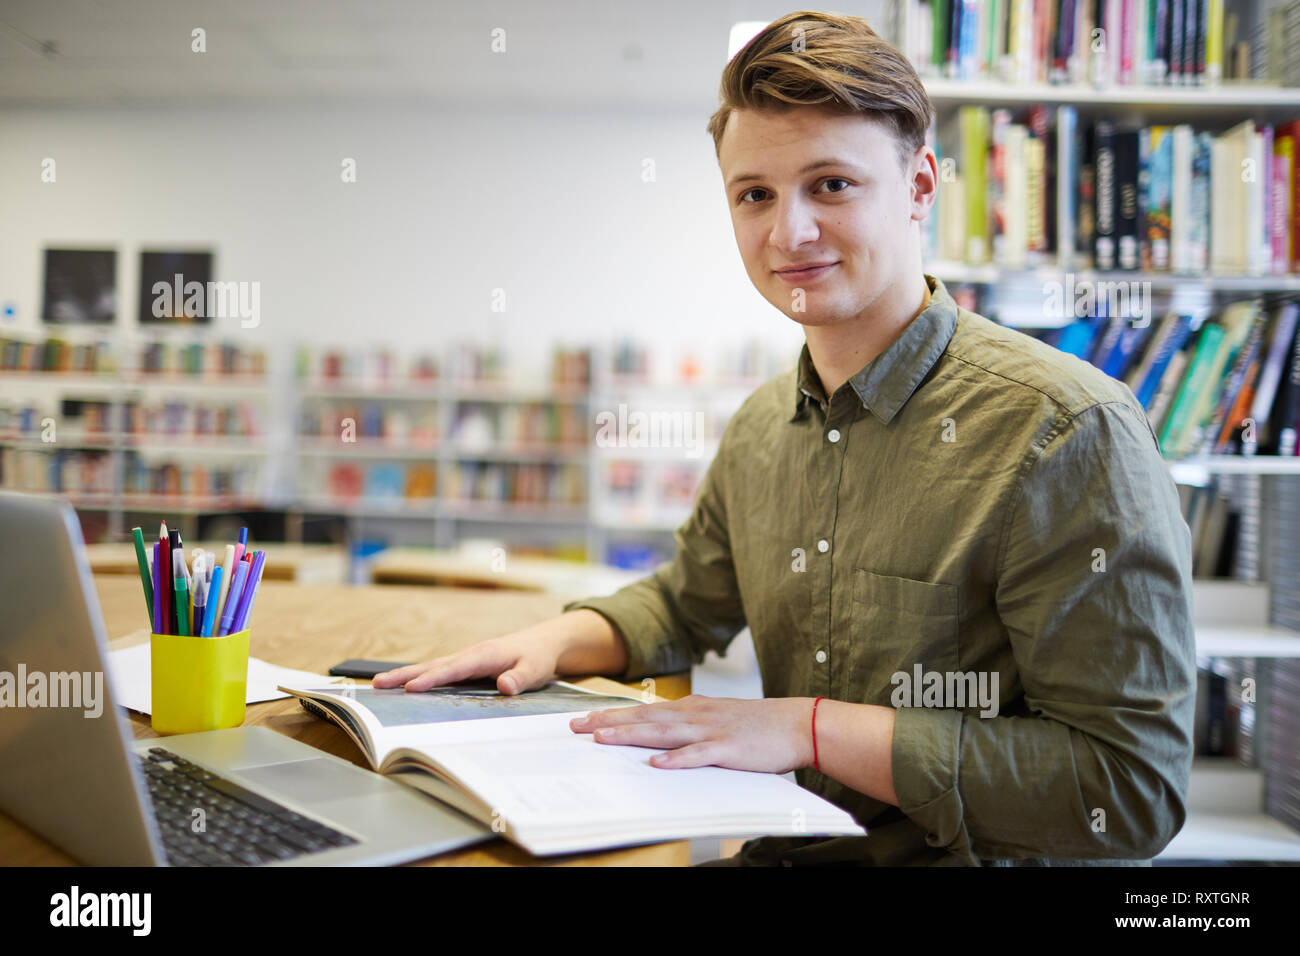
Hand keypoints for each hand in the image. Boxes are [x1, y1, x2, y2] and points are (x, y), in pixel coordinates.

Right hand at [371, 630, 562, 695]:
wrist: (541, 644)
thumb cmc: (537, 657)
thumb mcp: (535, 670)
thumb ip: (520, 678)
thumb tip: (505, 686)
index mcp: (484, 655)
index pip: (454, 669)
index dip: (432, 679)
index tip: (411, 688)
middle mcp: (469, 655)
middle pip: (432, 665)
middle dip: (404, 675)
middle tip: (377, 684)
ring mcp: (465, 659)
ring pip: (431, 667)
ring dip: (405, 675)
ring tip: (378, 684)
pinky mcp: (464, 666)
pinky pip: (438, 672)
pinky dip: (418, 677)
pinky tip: (403, 687)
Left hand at [569, 694, 813, 773]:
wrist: (797, 723)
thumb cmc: (756, 726)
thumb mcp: (716, 719)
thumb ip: (688, 726)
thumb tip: (658, 738)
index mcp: (691, 709)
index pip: (643, 711)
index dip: (612, 715)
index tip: (583, 719)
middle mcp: (695, 715)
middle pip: (644, 718)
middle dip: (609, 723)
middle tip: (576, 727)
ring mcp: (710, 731)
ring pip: (663, 733)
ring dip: (631, 735)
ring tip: (602, 739)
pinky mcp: (728, 749)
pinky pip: (698, 756)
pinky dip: (677, 760)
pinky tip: (657, 765)